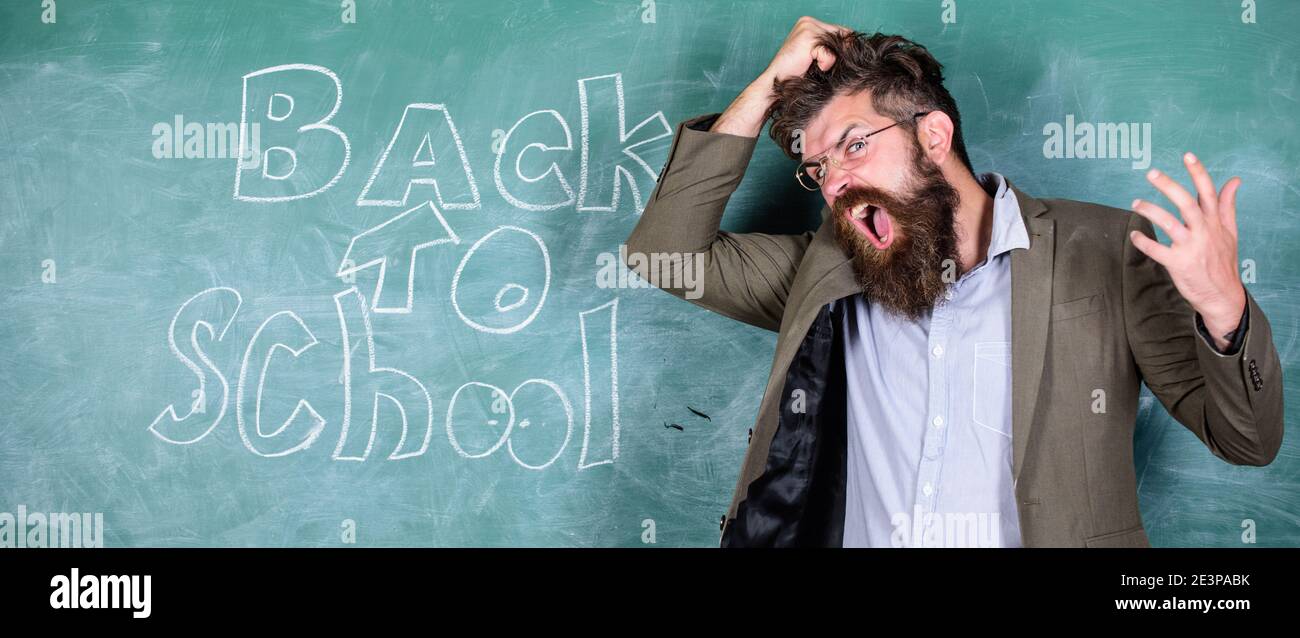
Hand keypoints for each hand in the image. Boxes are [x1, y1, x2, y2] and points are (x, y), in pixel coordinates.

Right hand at [711, 16, 849, 136]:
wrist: (775, 85)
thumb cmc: (795, 75)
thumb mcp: (817, 59)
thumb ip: (832, 48)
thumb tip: (856, 47)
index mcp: (808, 23)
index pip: (840, 32)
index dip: (843, 49)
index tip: (834, 63)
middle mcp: (808, 22)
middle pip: (842, 36)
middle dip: (839, 55)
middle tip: (823, 67)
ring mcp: (807, 27)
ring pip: (837, 46)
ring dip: (829, 62)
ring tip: (813, 67)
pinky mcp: (808, 37)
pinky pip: (830, 54)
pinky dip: (824, 65)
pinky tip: (808, 67)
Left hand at [1128, 153, 1246, 350]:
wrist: (1223, 295)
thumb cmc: (1223, 261)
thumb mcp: (1230, 232)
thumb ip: (1226, 205)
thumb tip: (1234, 180)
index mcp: (1215, 222)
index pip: (1208, 192)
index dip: (1198, 173)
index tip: (1187, 155)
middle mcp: (1204, 232)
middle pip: (1186, 203)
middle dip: (1169, 186)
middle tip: (1151, 173)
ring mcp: (1191, 247)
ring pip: (1169, 223)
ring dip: (1151, 211)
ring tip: (1135, 203)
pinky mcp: (1179, 264)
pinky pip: (1156, 250)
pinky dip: (1143, 241)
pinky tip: (1133, 234)